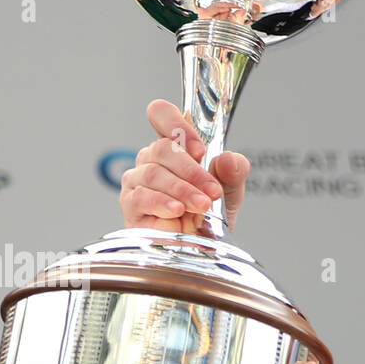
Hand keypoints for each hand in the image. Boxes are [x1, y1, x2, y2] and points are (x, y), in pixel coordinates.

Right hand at [119, 99, 250, 235]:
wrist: (201, 248)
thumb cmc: (210, 216)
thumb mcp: (231, 190)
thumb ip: (234, 171)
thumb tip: (228, 158)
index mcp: (174, 146)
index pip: (161, 115)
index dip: (176, 123)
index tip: (199, 148)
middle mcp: (152, 158)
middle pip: (162, 147)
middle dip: (192, 170)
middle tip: (212, 191)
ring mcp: (138, 180)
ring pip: (154, 172)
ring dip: (182, 189)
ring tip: (202, 206)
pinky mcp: (130, 204)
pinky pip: (142, 196)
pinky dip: (162, 203)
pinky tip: (177, 211)